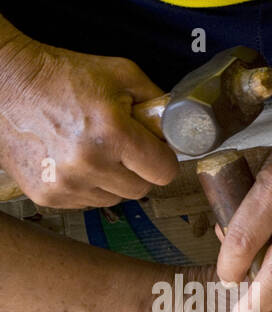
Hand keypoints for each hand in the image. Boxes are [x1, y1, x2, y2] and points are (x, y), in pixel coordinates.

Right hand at [0, 38, 176, 206]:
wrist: (5, 82)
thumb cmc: (63, 75)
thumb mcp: (121, 75)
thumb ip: (158, 103)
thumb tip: (181, 128)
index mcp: (113, 135)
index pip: (165, 172)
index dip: (161, 159)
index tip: (152, 149)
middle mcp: (89, 164)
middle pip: (142, 190)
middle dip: (137, 170)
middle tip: (119, 146)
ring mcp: (66, 184)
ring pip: (115, 199)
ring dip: (111, 180)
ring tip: (91, 150)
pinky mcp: (47, 195)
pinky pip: (87, 202)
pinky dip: (86, 186)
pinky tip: (71, 160)